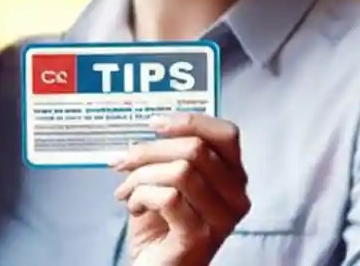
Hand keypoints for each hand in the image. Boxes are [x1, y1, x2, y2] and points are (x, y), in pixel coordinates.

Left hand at [111, 113, 250, 265]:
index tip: (155, 124)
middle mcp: (236, 198)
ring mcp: (221, 220)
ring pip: (180, 171)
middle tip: (124, 161)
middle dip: (150, 150)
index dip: (189, 122)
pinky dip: (141, 196)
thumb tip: (142, 132)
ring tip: (126, 190)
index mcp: (233, 178)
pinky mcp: (199, 237)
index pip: (226, 134)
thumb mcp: (168, 183)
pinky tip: (134, 207)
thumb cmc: (161, 226)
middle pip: (196, 148)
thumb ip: (166, 156)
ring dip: (141, 176)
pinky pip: (168, 197)